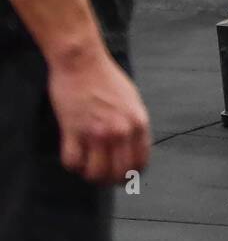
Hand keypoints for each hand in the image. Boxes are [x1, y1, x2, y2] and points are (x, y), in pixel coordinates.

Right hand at [48, 48, 150, 183]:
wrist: (82, 60)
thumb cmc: (105, 77)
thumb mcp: (131, 99)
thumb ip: (133, 124)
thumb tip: (132, 149)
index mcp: (138, 122)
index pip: (140, 163)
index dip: (130, 174)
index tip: (121, 175)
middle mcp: (120, 130)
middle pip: (118, 174)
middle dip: (110, 179)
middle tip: (102, 174)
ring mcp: (96, 132)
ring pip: (95, 173)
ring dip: (90, 173)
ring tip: (87, 165)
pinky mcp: (73, 130)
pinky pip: (72, 162)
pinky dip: (73, 164)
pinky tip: (74, 154)